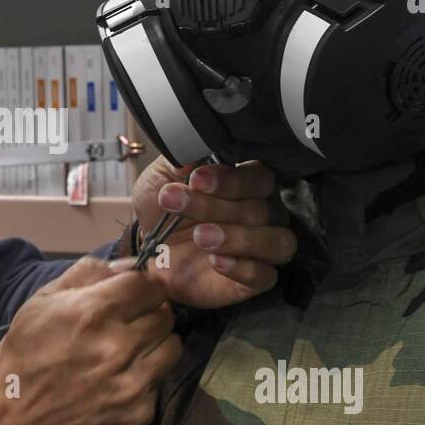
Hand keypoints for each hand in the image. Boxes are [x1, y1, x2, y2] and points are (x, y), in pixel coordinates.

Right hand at [0, 256, 179, 424]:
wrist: (15, 422)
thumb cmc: (26, 355)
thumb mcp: (43, 301)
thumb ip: (87, 273)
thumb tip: (128, 265)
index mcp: (94, 312)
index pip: (149, 285)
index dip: (142, 287)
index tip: (132, 296)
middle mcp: (119, 346)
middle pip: (165, 314)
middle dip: (149, 314)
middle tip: (127, 324)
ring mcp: (133, 382)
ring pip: (172, 347)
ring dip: (155, 344)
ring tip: (129, 351)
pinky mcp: (140, 412)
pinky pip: (159, 382)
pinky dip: (144, 378)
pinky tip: (117, 381)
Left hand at [131, 157, 296, 308]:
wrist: (148, 252)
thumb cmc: (164, 210)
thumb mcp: (161, 179)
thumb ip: (179, 161)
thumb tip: (192, 145)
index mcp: (247, 184)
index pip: (259, 176)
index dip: (231, 179)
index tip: (197, 179)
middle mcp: (263, 214)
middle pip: (262, 208)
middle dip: (217, 206)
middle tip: (180, 205)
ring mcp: (262, 249)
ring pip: (276, 241)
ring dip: (238, 237)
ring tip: (201, 236)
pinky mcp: (255, 280)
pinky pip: (266, 276)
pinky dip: (243, 268)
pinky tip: (215, 260)